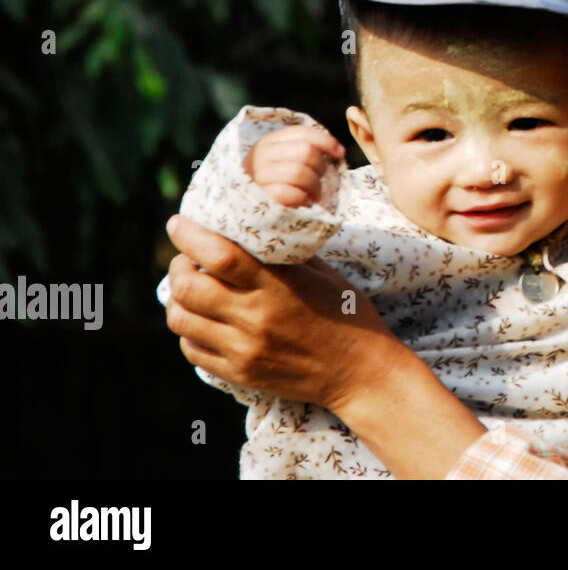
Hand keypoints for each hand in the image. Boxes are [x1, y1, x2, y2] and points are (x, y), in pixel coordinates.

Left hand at [163, 214, 397, 411]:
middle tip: (186, 260)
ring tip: (190, 291)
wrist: (361, 372)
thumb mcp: (324, 275)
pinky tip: (203, 321)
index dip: (190, 237)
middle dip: (178, 268)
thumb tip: (251, 230)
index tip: (179, 224)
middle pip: (188, 288)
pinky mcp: (240, 374)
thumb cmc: (348, 315)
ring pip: (181, 320)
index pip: (220, 256)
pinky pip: (192, 350)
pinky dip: (189, 331)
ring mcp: (245, 349)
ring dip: (178, 300)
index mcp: (279, 287)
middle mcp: (256, 318)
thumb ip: (285, 255)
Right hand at [243, 125, 345, 206]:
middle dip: (320, 167)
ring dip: (315, 186)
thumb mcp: (280, 160)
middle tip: (320, 180)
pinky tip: (304, 203)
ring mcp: (259, 176)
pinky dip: (303, 199)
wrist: (240, 208)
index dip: (326, 141)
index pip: (302, 133)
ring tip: (315, 195)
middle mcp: (261, 156)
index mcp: (268, 142)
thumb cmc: (269, 182)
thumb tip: (337, 150)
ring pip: (300, 172)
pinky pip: (290, 193)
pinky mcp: (260, 197)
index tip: (340, 153)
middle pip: (306, 152)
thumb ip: (300, 150)